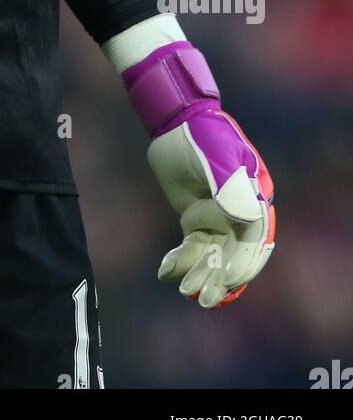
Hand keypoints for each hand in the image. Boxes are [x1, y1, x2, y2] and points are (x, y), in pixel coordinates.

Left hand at [123, 41, 274, 308]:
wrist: (176, 120)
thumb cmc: (201, 133)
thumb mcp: (216, 155)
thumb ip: (229, 186)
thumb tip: (244, 218)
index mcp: (254, 196)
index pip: (255, 237)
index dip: (243, 262)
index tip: (228, 281)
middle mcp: (240, 211)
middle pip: (234, 252)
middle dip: (220, 277)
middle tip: (203, 298)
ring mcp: (218, 216)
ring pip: (212, 253)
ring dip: (200, 273)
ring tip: (184, 291)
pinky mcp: (196, 217)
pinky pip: (193, 245)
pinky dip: (181, 260)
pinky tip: (165, 271)